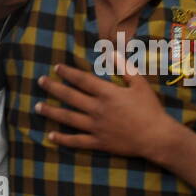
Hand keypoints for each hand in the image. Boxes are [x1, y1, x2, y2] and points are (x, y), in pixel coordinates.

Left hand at [36, 63, 177, 161]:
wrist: (157, 137)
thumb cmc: (150, 109)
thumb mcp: (140, 84)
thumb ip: (124, 68)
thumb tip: (112, 52)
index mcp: (107, 93)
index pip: (82, 80)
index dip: (68, 73)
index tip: (56, 67)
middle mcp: (97, 109)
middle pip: (70, 96)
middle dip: (53, 88)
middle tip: (40, 81)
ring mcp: (96, 127)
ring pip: (69, 118)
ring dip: (52, 112)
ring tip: (37, 107)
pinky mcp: (99, 142)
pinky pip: (77, 141)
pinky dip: (63, 139)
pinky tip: (51, 136)